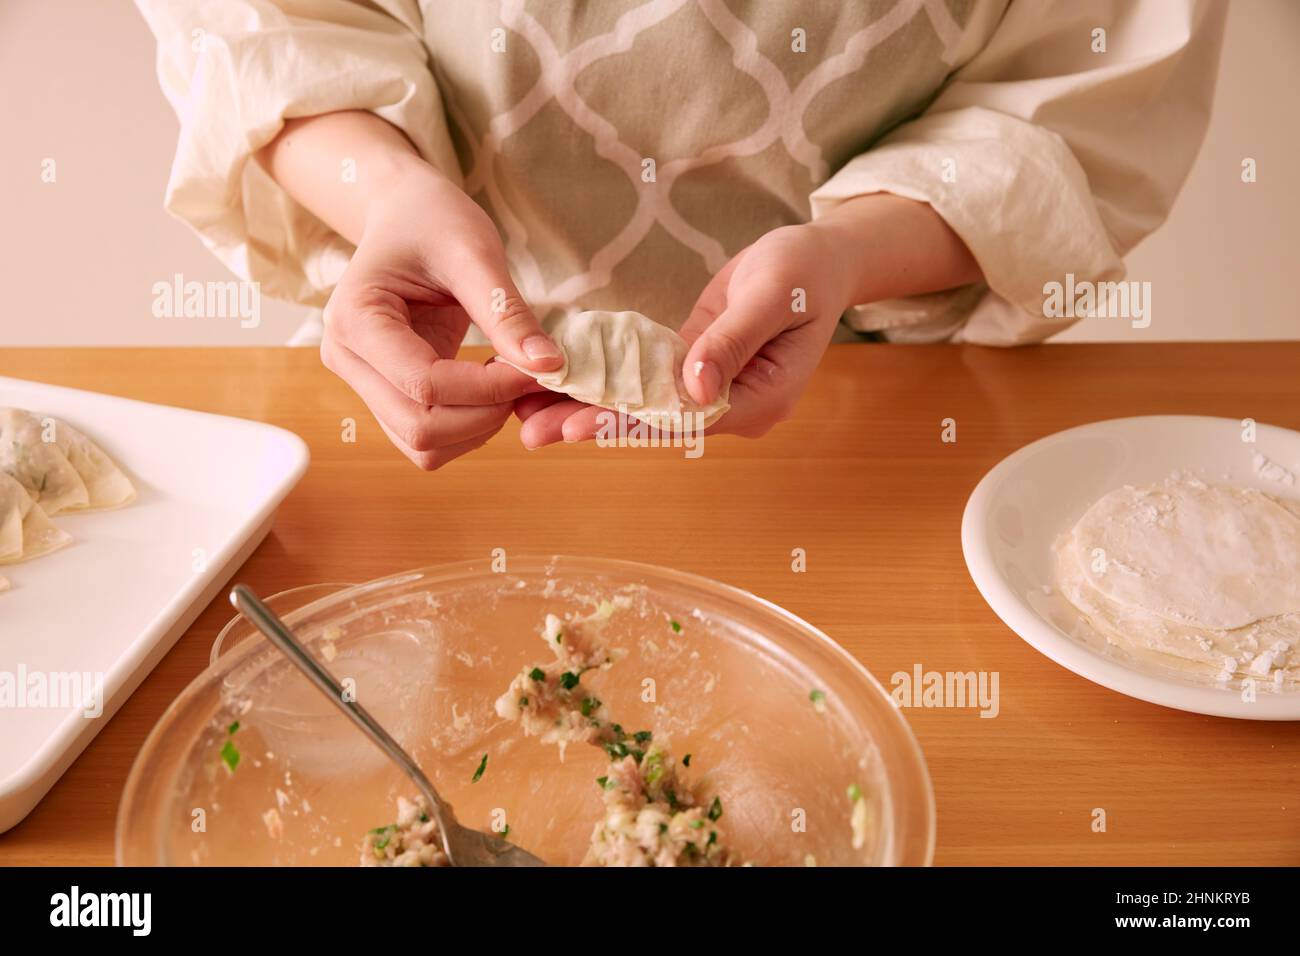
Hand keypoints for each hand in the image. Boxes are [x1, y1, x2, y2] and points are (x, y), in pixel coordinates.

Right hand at [320, 161, 562, 468]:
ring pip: (423, 446)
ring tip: (509, 379)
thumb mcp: (474, 252)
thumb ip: (507, 313)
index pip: (423, 383)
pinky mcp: (384, 396)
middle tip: (528, 377)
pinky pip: (428, 440)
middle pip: (420, 427)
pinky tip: (492, 389)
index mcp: (355, 318)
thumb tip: (550, 366)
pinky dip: (468, 428)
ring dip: (479, 427)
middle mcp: (346, 359)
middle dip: (485, 414)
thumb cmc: (434, 221)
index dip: (489, 387)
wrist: (406, 215)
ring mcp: (361, 383)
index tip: (539, 366)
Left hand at [514, 223, 847, 445]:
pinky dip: (605, 381)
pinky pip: (645, 381)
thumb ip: (732, 340)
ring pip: (642, 406)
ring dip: (588, 407)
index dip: (627, 423)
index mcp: (760, 401)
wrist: (820, 258)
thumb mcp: (771, 295)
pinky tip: (560, 381)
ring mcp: (713, 391)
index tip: (576, 425)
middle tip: (529, 433)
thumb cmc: (804, 271)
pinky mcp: (694, 367)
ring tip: (527, 415)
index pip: (683, 421)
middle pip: (654, 424)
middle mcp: (733, 406)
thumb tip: (695, 387)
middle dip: (592, 425)